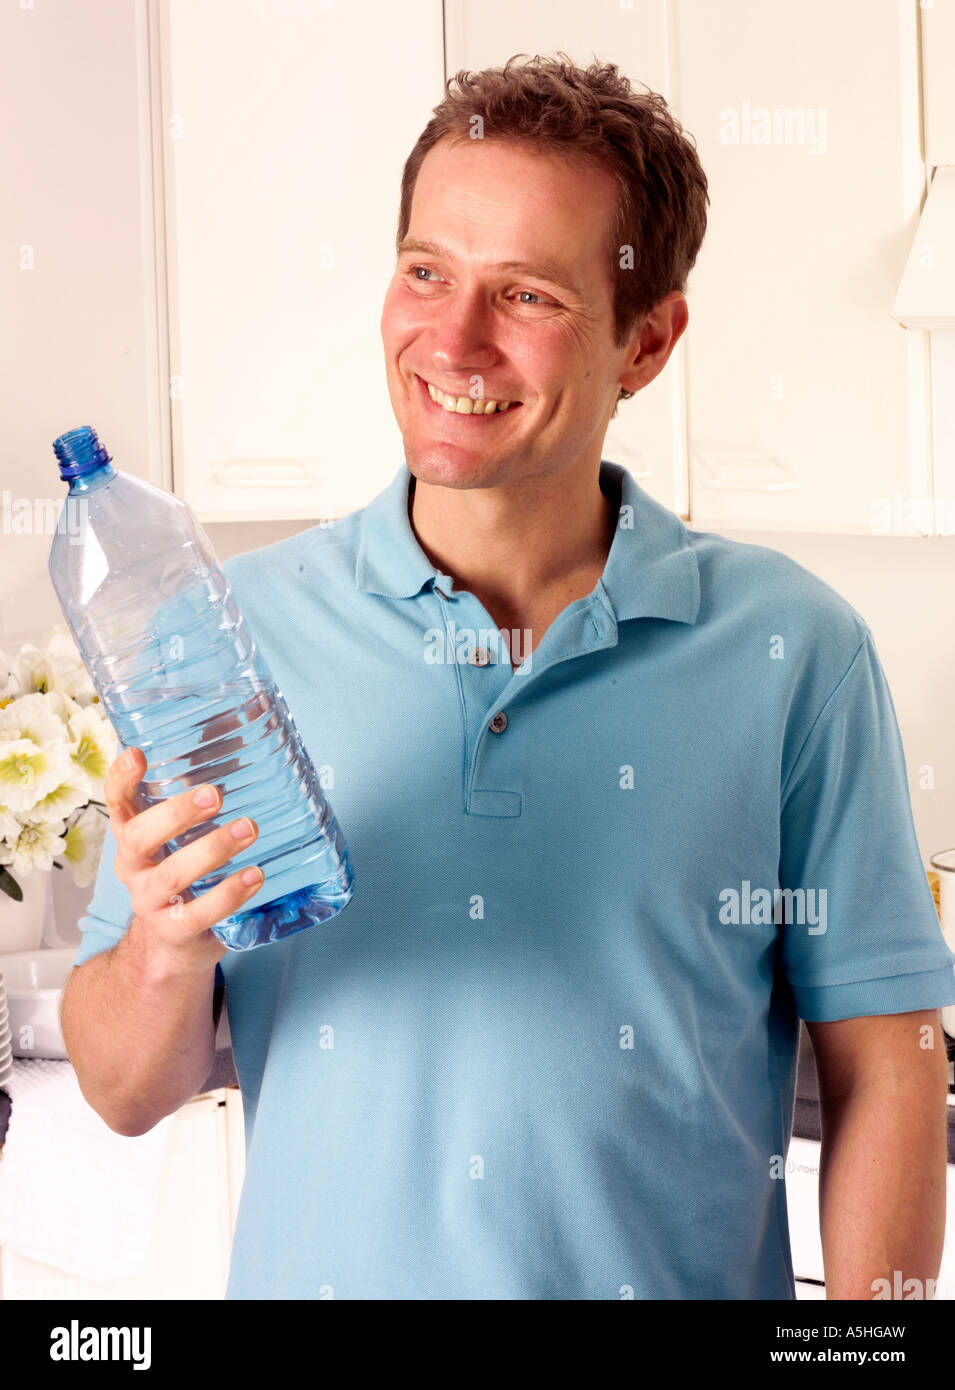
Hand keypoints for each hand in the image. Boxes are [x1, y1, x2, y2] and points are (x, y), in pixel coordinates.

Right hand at [104, 746, 263, 970]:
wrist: (174, 944)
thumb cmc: (187, 873)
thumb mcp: (185, 837)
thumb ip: (201, 797)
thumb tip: (236, 731)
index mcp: (132, 837)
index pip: (117, 803)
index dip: (121, 779)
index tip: (137, 753)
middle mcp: (134, 867)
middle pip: (139, 836)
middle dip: (175, 813)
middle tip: (214, 794)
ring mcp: (151, 902)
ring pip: (172, 875)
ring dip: (211, 849)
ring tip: (248, 829)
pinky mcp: (176, 930)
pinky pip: (199, 913)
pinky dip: (229, 893)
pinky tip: (255, 876)